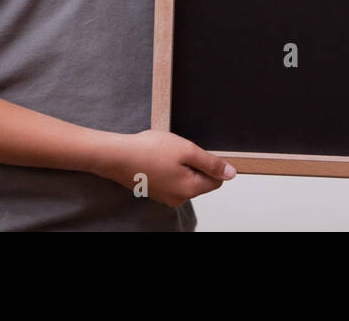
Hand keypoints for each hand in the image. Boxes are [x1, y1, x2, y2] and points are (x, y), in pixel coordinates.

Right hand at [100, 130, 236, 207]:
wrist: (117, 155)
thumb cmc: (149, 150)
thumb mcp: (187, 150)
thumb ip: (211, 163)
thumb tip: (231, 173)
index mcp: (190, 189)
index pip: (216, 180)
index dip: (211, 163)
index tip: (197, 151)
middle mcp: (179, 198)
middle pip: (200, 180)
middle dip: (194, 162)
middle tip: (178, 149)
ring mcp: (166, 197)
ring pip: (185, 178)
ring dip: (181, 164)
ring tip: (165, 152)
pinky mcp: (156, 191)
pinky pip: (171, 179)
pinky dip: (168, 167)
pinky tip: (157, 157)